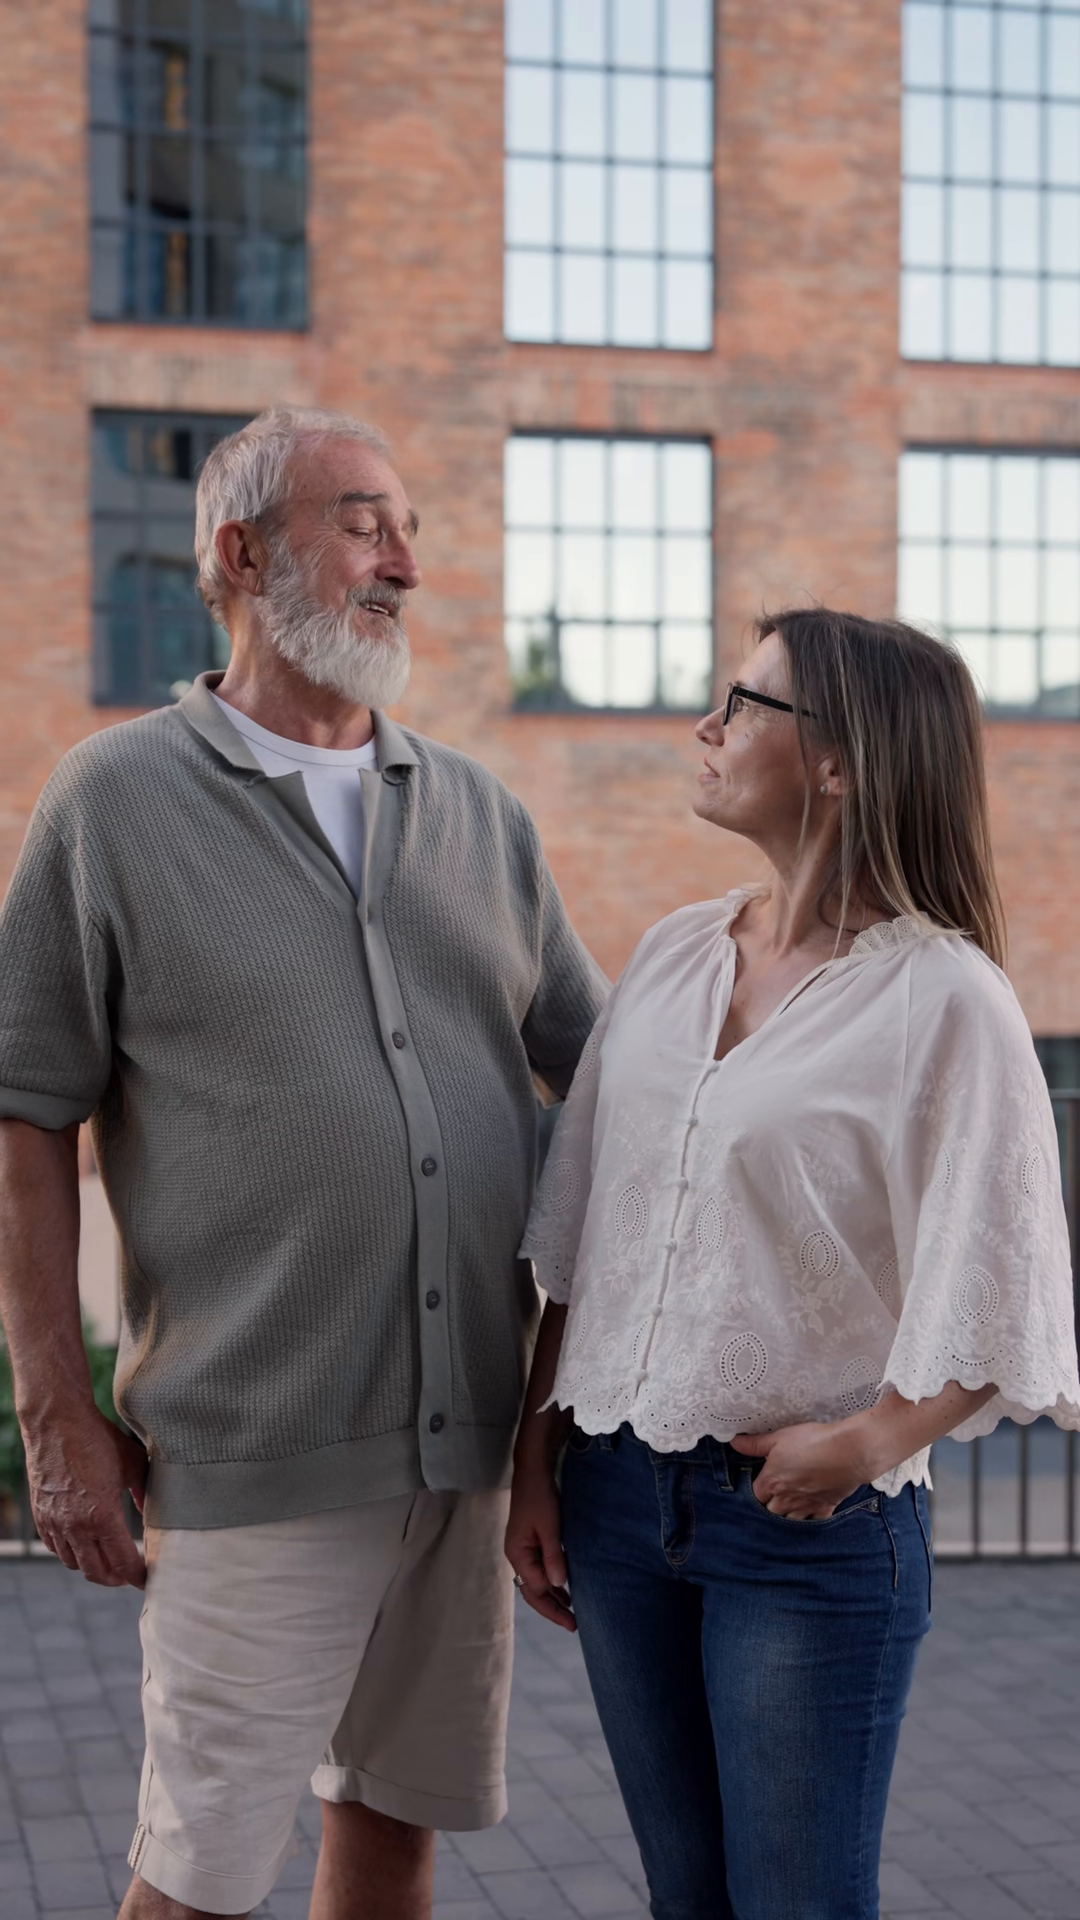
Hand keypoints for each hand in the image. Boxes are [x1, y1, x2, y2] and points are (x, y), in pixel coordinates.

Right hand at [25, 1406, 147, 1587]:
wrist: (57, 1422)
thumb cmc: (98, 1439)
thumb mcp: (133, 1464)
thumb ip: (145, 1493)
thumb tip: (152, 1513)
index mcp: (103, 1516)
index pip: (123, 1563)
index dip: (138, 1576)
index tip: (148, 1580)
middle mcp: (76, 1526)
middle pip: (97, 1573)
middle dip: (116, 1580)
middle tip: (129, 1576)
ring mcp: (55, 1523)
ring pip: (74, 1564)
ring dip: (93, 1568)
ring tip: (108, 1562)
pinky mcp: (41, 1516)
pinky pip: (55, 1549)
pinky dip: (71, 1554)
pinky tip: (83, 1546)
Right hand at [505, 1460, 575, 1631]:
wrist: (533, 1472)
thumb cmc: (540, 1497)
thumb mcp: (550, 1527)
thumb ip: (553, 1556)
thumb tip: (558, 1585)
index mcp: (517, 1554)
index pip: (535, 1589)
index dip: (554, 1607)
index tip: (573, 1620)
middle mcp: (517, 1555)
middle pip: (532, 1590)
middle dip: (552, 1609)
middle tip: (573, 1625)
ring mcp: (522, 1549)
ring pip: (536, 1582)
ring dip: (552, 1597)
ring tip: (570, 1613)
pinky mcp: (530, 1543)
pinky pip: (539, 1569)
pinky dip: (551, 1582)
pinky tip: (563, 1588)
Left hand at [734, 1419, 868, 1519]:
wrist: (848, 1452)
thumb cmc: (812, 1441)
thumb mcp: (779, 1437)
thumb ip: (755, 1444)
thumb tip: (734, 1443)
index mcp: (771, 1483)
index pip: (754, 1496)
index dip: (756, 1491)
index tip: (759, 1484)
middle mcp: (786, 1500)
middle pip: (770, 1512)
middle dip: (769, 1507)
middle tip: (774, 1496)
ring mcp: (806, 1507)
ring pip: (789, 1521)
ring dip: (787, 1516)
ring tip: (789, 1506)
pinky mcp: (825, 1508)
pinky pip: (814, 1522)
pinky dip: (812, 1519)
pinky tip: (812, 1513)